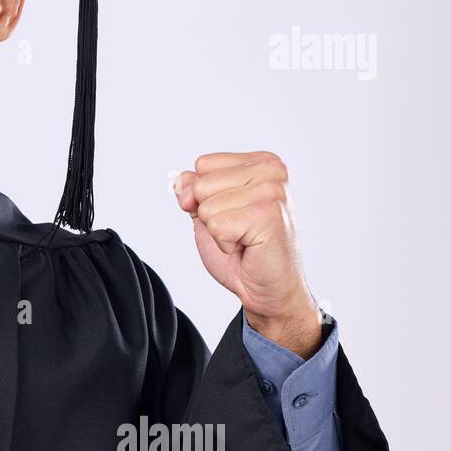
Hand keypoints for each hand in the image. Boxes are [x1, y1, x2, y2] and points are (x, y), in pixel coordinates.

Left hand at [173, 151, 322, 356]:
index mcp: (261, 162)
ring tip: (244, 239)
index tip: (231, 214)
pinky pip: (217, 226)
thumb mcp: (208, 212)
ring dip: (218, 231)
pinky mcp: (269, 216)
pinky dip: (225, 244)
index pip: (203, 164)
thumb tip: (177, 181)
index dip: (204, 196)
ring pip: (207, 206)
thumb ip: (191, 190)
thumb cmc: (242, 251)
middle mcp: (272, 170)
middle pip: (202, 184)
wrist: (267, 288)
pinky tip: (247, 247)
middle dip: (210, 215)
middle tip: (238, 230)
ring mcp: (273, 192)